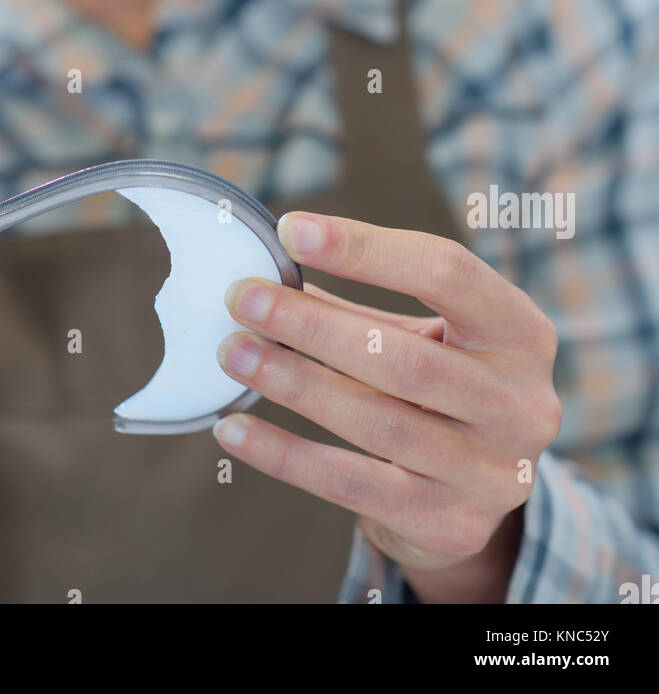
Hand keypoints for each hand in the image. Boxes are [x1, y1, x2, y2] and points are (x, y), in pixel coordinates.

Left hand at [214, 211, 561, 601]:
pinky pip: (352, 485)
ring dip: (294, 383)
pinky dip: (285, 455)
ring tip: (233, 353)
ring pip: (378, 422)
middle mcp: (522, 405)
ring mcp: (493, 473)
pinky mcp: (451, 525)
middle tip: (243, 299)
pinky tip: (234, 428)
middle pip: (406, 357)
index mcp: (522, 334)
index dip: (367, 250)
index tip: (291, 232)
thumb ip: (361, 304)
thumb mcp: (426, 335)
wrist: (477, 492)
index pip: (448, 273)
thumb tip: (269, 267)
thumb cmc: (442, 385)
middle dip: (313, 325)